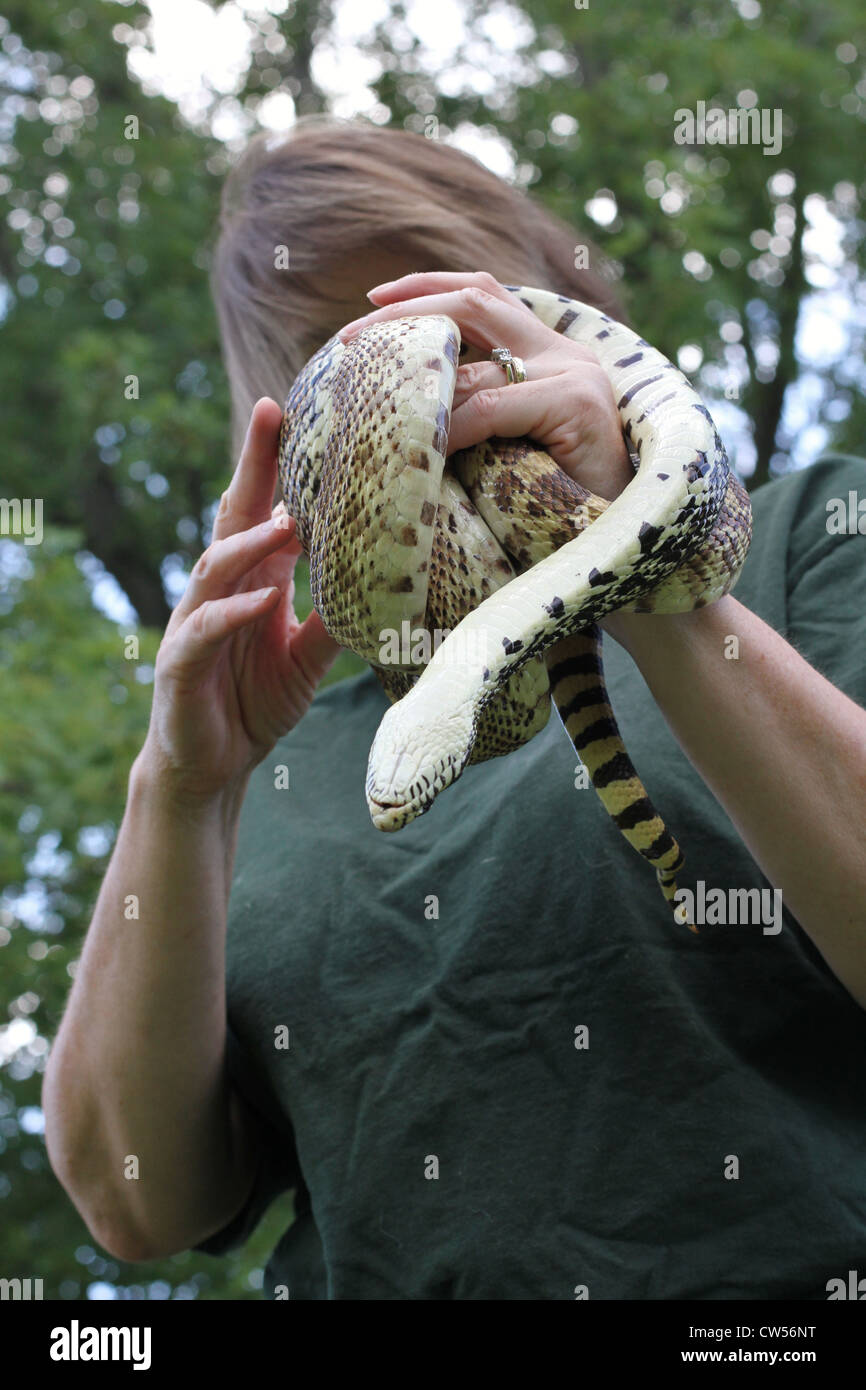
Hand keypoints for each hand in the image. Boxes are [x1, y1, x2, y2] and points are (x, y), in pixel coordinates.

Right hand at [140, 398, 341, 803]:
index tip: (294, 411)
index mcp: (252, 581)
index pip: (264, 509)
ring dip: (250, 540)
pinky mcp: (180, 662)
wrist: (209, 767)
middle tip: (271, 414)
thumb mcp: (306, 658)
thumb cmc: (252, 704)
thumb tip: (386, 586)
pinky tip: (264, 599)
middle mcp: (220, 590)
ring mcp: (195, 622)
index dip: (276, 464)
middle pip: (233, 516)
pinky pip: (205, 629)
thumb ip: (335, 620)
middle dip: (251, 465)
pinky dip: (234, 611)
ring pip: (216, 565)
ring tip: (287, 520)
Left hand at [338, 270, 633, 502]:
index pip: (483, 294)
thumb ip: (473, 413)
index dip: (426, 288)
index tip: (372, 302)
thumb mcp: (507, 447)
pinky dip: (452, 427)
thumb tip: (400, 404)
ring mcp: (575, 373)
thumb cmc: (557, 505)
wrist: (619, 540)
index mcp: (549, 353)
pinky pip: (492, 408)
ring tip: (377, 407)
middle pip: (475, 299)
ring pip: (476, 365)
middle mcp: (565, 351)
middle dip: (407, 312)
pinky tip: (426, 448)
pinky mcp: (580, 403)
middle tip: (352, 339)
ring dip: (421, 390)